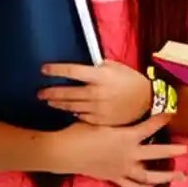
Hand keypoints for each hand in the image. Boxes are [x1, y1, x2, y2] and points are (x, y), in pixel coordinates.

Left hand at [37, 60, 151, 125]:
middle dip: (51, 92)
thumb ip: (97, 66)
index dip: (56, 70)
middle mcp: (96, 92)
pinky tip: (69, 110)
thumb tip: (80, 66)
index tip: (44, 69)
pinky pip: (82, 117)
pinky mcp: (101, 120)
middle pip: (67, 93)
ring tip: (49, 101)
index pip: (71, 71)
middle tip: (40, 93)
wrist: (147, 100)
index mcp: (99, 76)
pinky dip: (74, 113)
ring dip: (58, 103)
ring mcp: (98, 108)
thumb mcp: (115, 67)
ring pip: (72, 106)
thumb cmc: (130, 80)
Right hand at [57, 112, 187, 186]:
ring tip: (182, 177)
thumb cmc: (81, 131)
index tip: (172, 113)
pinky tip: (151, 185)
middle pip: (157, 152)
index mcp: (127, 136)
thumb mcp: (100, 118)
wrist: (67, 152)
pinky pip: (132, 184)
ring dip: (166, 176)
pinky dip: (142, 186)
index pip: (150, 126)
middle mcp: (129, 154)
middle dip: (173, 150)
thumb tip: (120, 101)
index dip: (162, 118)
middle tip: (187, 148)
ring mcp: (123, 168)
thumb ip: (114, 113)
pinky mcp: (115, 177)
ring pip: (149, 175)